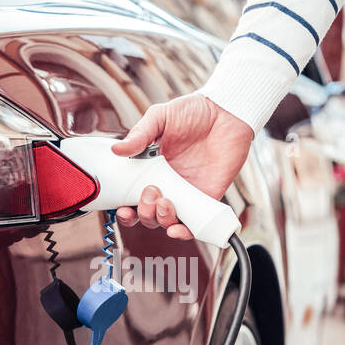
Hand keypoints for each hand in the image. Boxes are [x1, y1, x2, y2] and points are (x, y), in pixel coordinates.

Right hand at [113, 93, 253, 240]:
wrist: (227, 112)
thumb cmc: (194, 111)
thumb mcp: (160, 117)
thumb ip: (139, 134)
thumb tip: (118, 150)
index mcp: (150, 169)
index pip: (132, 198)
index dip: (125, 210)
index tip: (122, 209)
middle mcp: (167, 184)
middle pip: (148, 215)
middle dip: (145, 212)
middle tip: (151, 193)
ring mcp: (186, 193)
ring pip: (167, 222)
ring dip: (161, 220)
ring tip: (165, 202)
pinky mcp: (206, 198)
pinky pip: (194, 224)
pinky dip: (184, 233)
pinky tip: (177, 229)